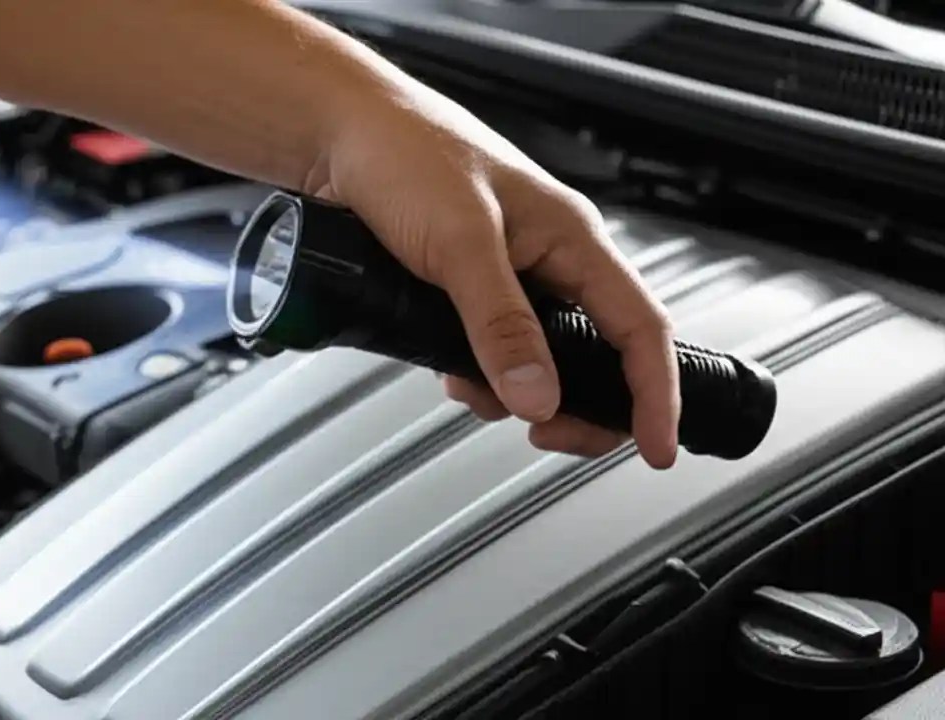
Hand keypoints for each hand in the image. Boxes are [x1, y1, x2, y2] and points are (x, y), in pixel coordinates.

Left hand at [308, 83, 679, 468]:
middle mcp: (547, 258)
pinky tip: (447, 370)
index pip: (639, 328)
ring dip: (509, 391)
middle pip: (594, 355)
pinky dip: (474, 373)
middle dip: (575, 405)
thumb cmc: (404, 151)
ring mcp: (506, 275)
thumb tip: (537, 395)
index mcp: (570, 238)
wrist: (336, 134)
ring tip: (474, 390)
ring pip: (537, 359)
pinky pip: (489, 350)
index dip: (655, 394)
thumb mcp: (459, 245)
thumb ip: (500, 324)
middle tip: (545, 436)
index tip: (656, 447)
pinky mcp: (463, 289)